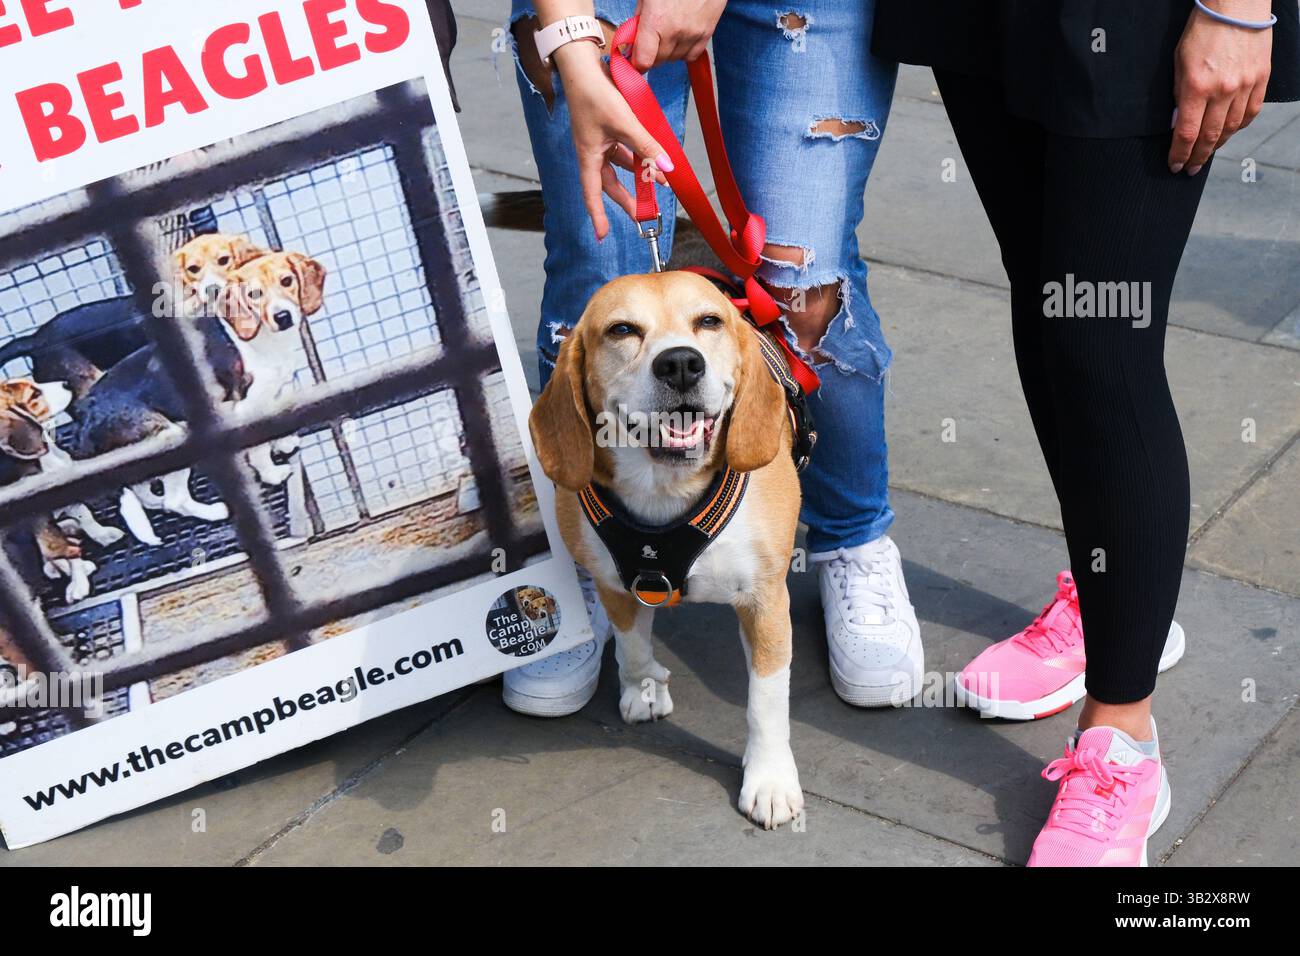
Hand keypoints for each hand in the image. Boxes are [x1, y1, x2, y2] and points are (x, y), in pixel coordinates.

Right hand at [552, 40, 673, 239]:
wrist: (583, 67)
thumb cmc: (596, 95)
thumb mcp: (625, 123)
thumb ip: (647, 146)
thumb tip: (667, 168)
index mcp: (588, 157)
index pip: (592, 194)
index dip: (597, 216)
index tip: (603, 235)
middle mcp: (592, 154)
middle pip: (610, 185)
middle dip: (628, 200)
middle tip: (644, 215)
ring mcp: (600, 142)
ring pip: (621, 167)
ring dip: (639, 175)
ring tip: (660, 183)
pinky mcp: (607, 131)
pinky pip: (625, 150)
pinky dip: (639, 156)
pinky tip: (653, 158)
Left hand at [631, 0, 727, 69]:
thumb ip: (639, 17)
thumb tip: (632, 39)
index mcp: (656, 20)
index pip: (643, 60)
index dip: (636, 64)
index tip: (633, 61)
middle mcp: (675, 31)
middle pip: (657, 62)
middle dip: (650, 54)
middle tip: (649, 40)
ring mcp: (692, 34)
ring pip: (673, 60)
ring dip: (667, 52)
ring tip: (667, 33)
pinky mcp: (706, 34)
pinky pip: (690, 56)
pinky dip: (683, 51)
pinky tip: (680, 37)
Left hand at [1170, 0, 1273, 173]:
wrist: (1236, 5)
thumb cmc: (1203, 30)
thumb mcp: (1179, 64)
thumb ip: (1179, 96)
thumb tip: (1178, 124)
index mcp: (1197, 88)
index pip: (1186, 134)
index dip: (1179, 155)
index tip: (1175, 166)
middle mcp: (1223, 91)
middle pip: (1210, 137)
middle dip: (1197, 157)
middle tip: (1190, 168)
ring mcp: (1245, 85)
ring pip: (1231, 128)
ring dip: (1217, 144)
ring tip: (1207, 153)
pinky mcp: (1261, 79)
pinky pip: (1251, 112)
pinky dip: (1239, 126)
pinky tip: (1229, 132)